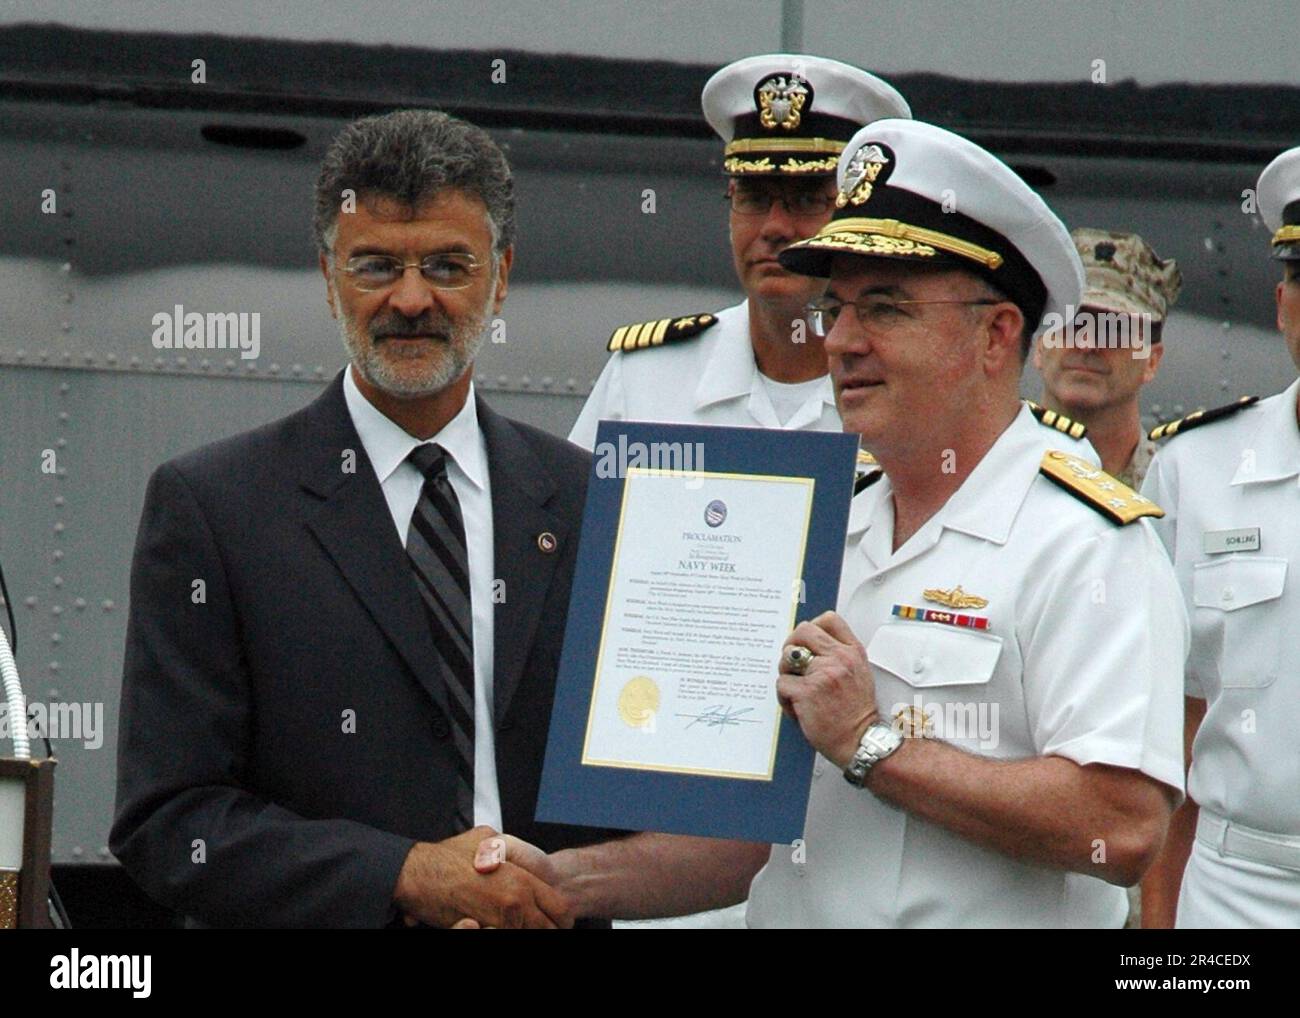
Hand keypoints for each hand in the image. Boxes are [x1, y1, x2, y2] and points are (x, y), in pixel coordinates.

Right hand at [393, 826, 574, 928]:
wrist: (416, 875)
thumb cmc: (448, 857)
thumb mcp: (489, 838)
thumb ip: (516, 851)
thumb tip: (531, 862)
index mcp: (522, 880)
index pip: (560, 908)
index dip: (560, 917)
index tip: (558, 920)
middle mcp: (515, 901)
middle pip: (547, 928)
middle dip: (545, 927)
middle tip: (536, 924)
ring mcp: (500, 920)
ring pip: (527, 933)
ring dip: (525, 930)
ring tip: (513, 922)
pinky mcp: (480, 929)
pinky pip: (505, 935)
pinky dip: (506, 931)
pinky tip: (495, 925)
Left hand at [777, 610, 878, 768]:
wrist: (860, 740)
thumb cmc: (856, 711)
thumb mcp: (859, 673)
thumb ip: (840, 654)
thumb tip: (812, 643)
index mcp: (852, 652)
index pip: (830, 619)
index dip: (813, 626)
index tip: (807, 641)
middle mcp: (839, 659)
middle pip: (803, 631)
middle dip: (792, 645)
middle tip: (793, 663)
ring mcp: (822, 674)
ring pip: (787, 657)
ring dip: (786, 674)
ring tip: (797, 690)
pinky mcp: (807, 692)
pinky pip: (782, 683)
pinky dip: (784, 697)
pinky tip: (796, 706)